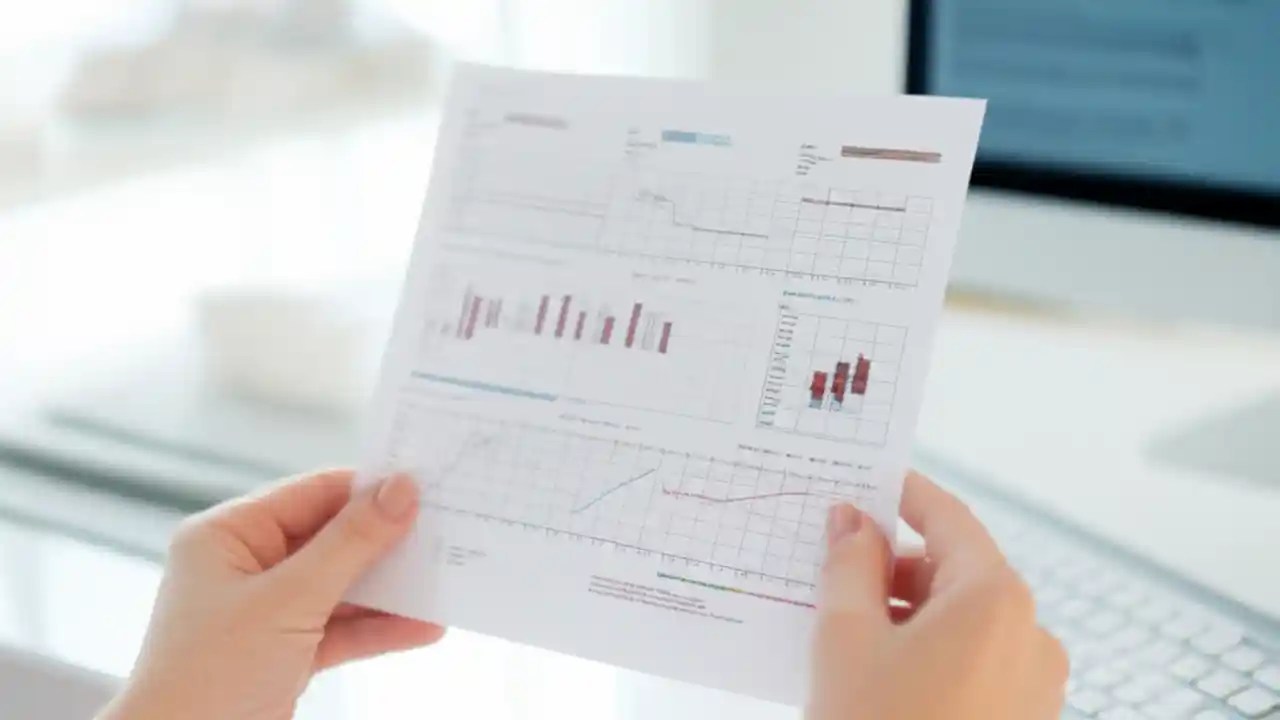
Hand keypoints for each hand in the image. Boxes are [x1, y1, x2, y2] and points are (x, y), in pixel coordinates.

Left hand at [98, 470, 444, 719]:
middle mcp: (245, 566)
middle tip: (444, 530)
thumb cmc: (207, 676)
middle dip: (386, 541)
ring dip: (391, 589)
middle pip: (332, 538)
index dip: (368, 488)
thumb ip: (350, 544)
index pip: (311, 493)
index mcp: (227, 535)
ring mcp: (266, 611)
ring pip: (343, 585)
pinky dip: (380, 629)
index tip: (423, 485)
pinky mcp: (286, 651)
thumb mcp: (288, 600)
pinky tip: (423, 626)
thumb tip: (399, 490)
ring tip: (443, 579)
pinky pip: (342, 629)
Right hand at [808, 471, 1067, 719]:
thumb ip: (850, 565)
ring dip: (908, 616)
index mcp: (996, 600)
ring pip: (962, 623)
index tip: (862, 486)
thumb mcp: (847, 639)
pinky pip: (973, 664)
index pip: (948, 518)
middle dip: (894, 568)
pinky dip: (930, 656)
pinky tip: (881, 674)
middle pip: (956, 572)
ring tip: (849, 636)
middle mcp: (1031, 635)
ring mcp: (1034, 684)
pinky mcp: (1023, 717)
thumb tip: (853, 521)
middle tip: (832, 573)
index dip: (901, 496)